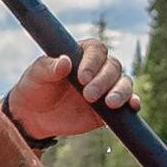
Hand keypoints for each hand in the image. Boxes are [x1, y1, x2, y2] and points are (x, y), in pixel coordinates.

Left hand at [7, 32, 134, 145]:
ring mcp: (106, 88)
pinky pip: (127, 103)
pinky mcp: (109, 109)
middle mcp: (98, 69)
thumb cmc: (35, 88)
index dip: (93, 62)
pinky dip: (132, 103)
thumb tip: (65, 61)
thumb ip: (49, 67)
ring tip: (109, 103)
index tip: (81, 77)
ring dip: (120, 91)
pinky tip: (132, 106)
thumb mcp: (36, 75)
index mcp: (82, 54)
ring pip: (123, 83)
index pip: (96, 50)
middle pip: (113, 67)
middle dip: (103, 80)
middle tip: (88, 95)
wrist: (34, 116)